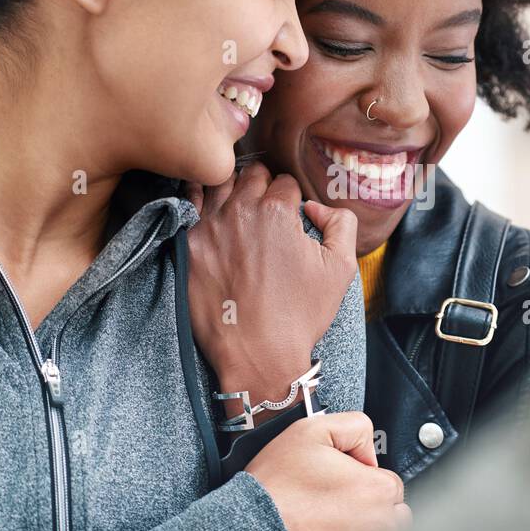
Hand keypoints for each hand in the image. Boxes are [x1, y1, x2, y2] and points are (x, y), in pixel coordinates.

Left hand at [184, 163, 356, 418]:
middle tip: (269, 213)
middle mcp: (240, 212)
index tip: (291, 216)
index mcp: (277, 211)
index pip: (285, 182)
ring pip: (220, 185)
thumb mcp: (341, 269)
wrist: (258, 354)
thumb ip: (341, 223)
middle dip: (263, 188)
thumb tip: (315, 207)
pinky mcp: (188, 246)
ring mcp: (209, 227)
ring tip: (242, 212)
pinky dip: (203, 207)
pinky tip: (214, 218)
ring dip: (234, 192)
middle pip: (252, 176)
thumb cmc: (300, 315)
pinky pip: (192, 209)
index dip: (292, 198)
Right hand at [246, 411, 411, 530]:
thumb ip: (355, 426)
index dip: (363, 474)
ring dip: (365, 526)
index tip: (339, 477)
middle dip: (369, 502)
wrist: (250, 528)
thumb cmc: (277, 486)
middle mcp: (381, 526)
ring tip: (329, 518)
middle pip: (392, 511)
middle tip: (332, 497)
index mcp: (378, 491)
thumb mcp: (312, 430)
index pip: (390, 481)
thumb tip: (369, 448)